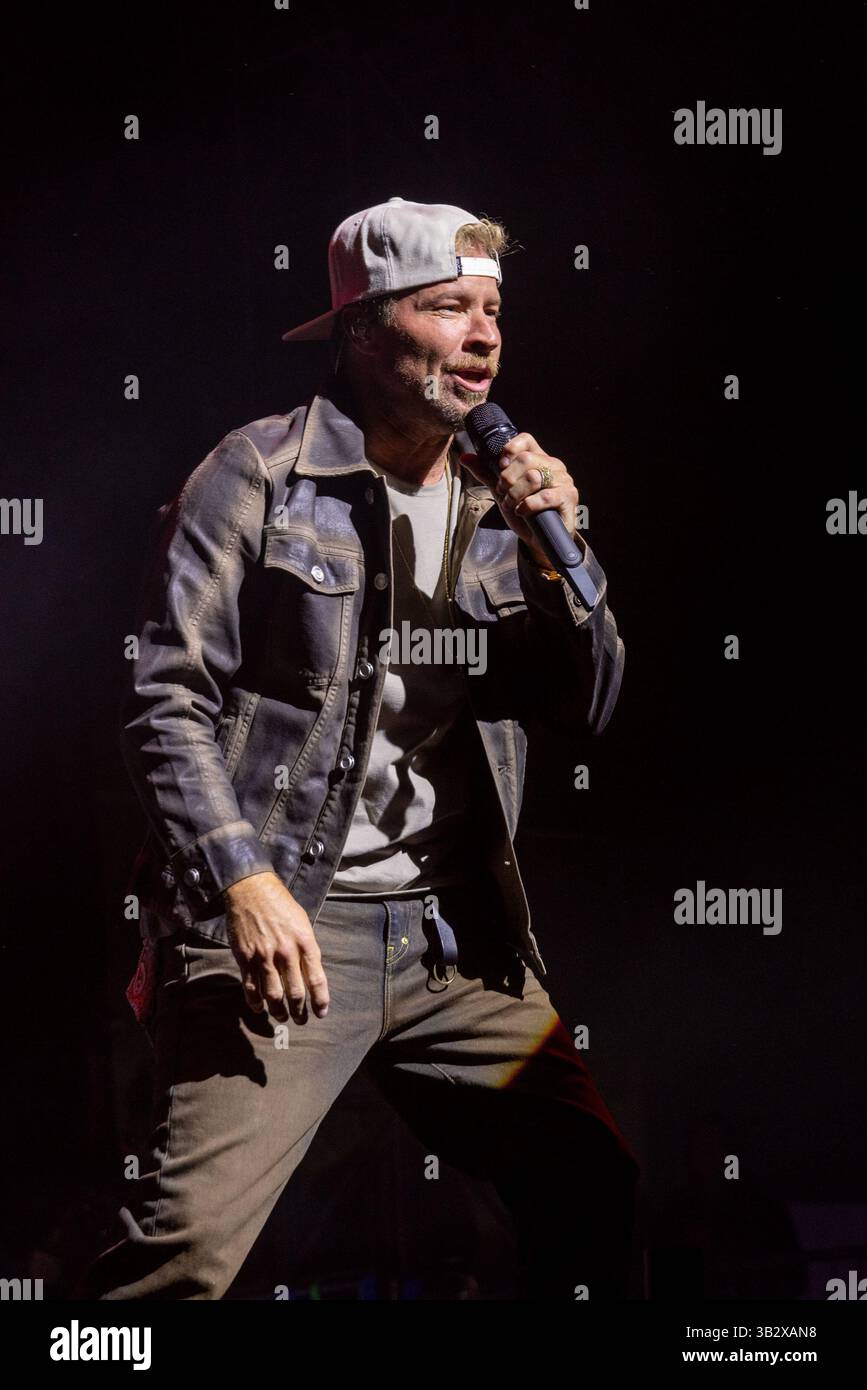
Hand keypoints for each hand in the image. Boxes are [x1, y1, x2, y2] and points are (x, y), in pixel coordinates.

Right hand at [222, 871, 329, 1024]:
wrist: (251, 890)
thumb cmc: (280, 904)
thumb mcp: (302, 922)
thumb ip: (307, 947)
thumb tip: (311, 972)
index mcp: (305, 942)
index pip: (316, 979)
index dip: (320, 1000)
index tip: (321, 1013)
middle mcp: (286, 952)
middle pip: (295, 993)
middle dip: (300, 1012)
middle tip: (301, 1020)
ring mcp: (264, 957)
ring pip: (273, 995)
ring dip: (279, 1012)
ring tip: (282, 1018)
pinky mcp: (246, 958)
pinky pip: (251, 988)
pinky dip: (255, 1003)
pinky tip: (260, 1009)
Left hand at [462, 433, 578, 565]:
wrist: (540, 541)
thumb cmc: (524, 513)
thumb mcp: (502, 491)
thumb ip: (487, 473)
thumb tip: (465, 457)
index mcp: (539, 459)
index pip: (526, 440)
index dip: (509, 450)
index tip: (500, 467)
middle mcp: (554, 466)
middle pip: (525, 459)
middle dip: (507, 479)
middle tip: (503, 493)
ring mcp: (563, 480)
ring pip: (533, 477)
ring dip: (515, 494)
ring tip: (511, 505)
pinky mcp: (568, 497)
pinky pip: (544, 496)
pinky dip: (528, 505)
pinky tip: (522, 512)